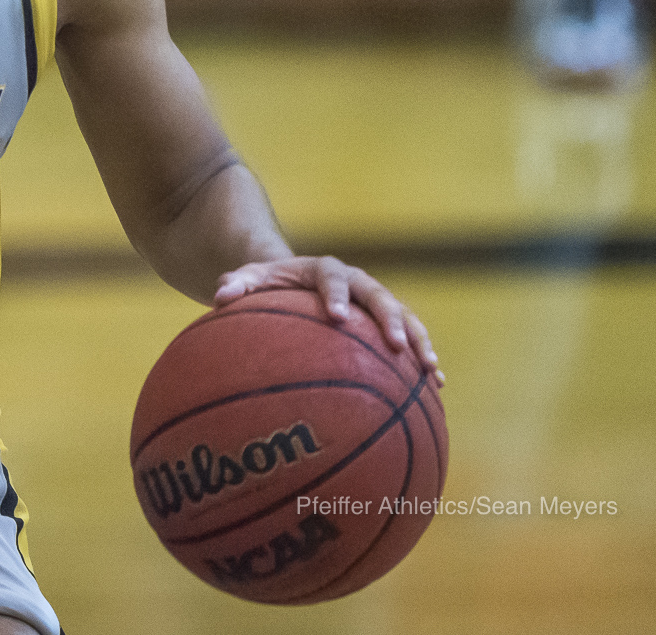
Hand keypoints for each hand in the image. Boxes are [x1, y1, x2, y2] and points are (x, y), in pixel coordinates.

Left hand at [214, 255, 442, 384]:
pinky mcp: (386, 321)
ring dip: (419, 342)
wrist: (294, 280)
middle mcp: (357, 282)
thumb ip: (237, 284)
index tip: (336, 316)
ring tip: (430, 371)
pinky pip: (411, 338)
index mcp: (325, 269)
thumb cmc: (269, 284)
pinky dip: (423, 358)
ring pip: (405, 317)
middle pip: (380, 297)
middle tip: (396, 345)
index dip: (336, 296)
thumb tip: (219, 295)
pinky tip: (436, 387)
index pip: (333, 279)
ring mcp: (375, 302)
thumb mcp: (250, 279)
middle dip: (391, 320)